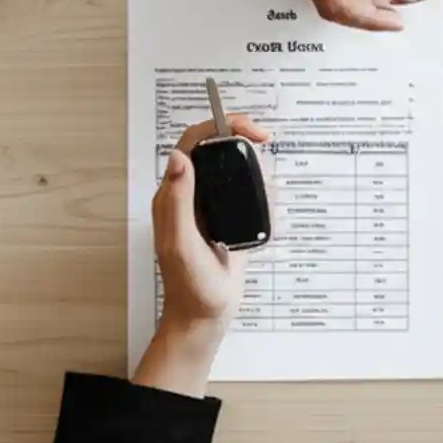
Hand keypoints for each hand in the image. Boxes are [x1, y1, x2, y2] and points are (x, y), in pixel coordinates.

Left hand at [132, 114, 270, 396]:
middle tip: (264, 139)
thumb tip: (178, 156)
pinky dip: (259, 187)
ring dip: (251, 162)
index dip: (219, 127)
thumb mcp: (180, 241)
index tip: (248, 131)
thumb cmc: (190, 285)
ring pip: (231, 167)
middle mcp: (191, 195)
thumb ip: (178, 199)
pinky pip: (244, 191)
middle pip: (214, 148)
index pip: (192, 143)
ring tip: (266, 178)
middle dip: (239, 136)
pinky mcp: (229, 218)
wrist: (205, 315)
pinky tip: (268, 199)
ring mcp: (211, 206)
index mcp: (173, 195)